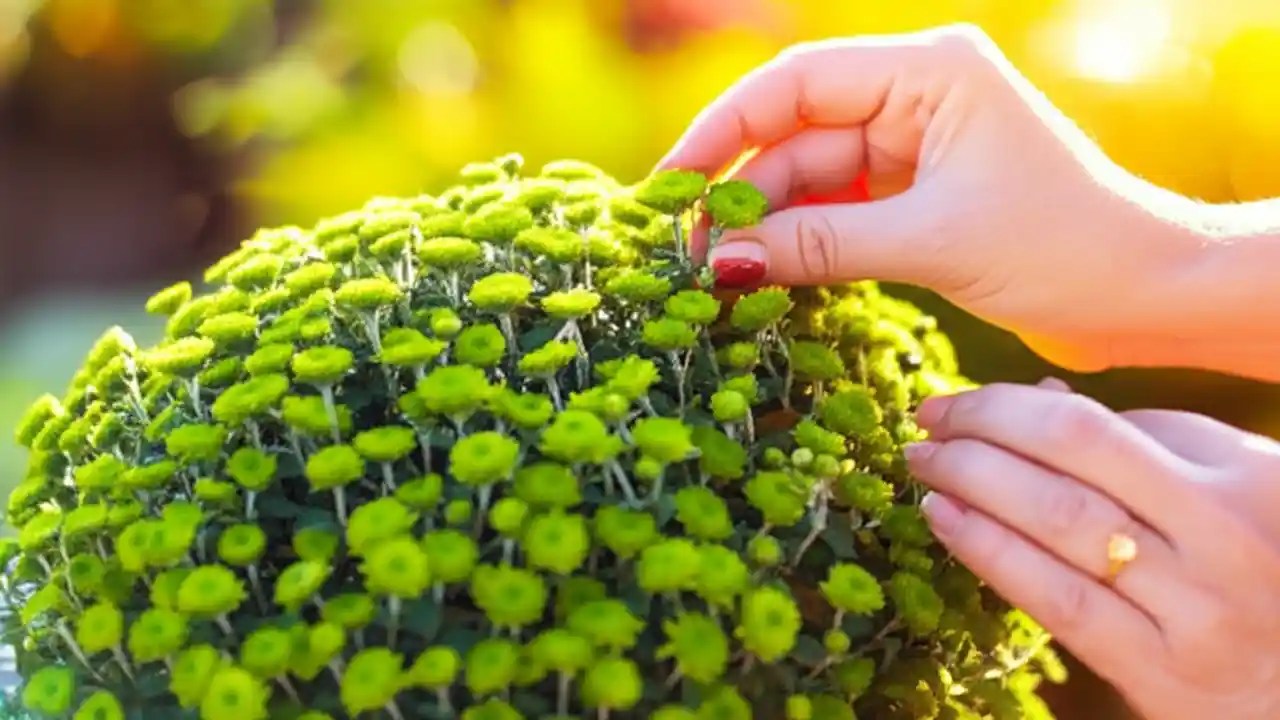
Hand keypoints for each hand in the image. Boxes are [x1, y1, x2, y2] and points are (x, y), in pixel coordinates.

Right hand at [656, 24, 1209, 371]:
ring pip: (814, 179)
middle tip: (690, 255)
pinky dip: (807, 244)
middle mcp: (916, 95)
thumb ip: (820, 245)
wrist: (1145, 295)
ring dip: (772, 227)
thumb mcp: (931, 243)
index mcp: (929, 71)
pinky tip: (769, 278)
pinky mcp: (920, 193)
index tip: (672, 183)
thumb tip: (722, 262)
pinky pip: (841, 211)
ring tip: (720, 278)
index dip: (723, 129)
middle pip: (797, 136)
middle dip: (744, 194)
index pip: (796, 85)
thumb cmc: (1062, 249)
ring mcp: (916, 145)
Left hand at [905, 379, 1279, 719]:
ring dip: (973, 486)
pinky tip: (945, 522)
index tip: (952, 403)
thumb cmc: (1255, 564)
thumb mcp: (1226, 487)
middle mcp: (1222, 539)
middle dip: (980, 434)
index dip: (1006, 406)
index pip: (1094, 426)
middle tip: (925, 426)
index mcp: (1239, 479)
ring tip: (925, 467)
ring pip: (1059, 526)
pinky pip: (1059, 601)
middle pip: (1072, 464)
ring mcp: (1194, 609)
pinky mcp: (1162, 672)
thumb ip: (1142, 440)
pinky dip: (991, 553)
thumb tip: (1038, 393)